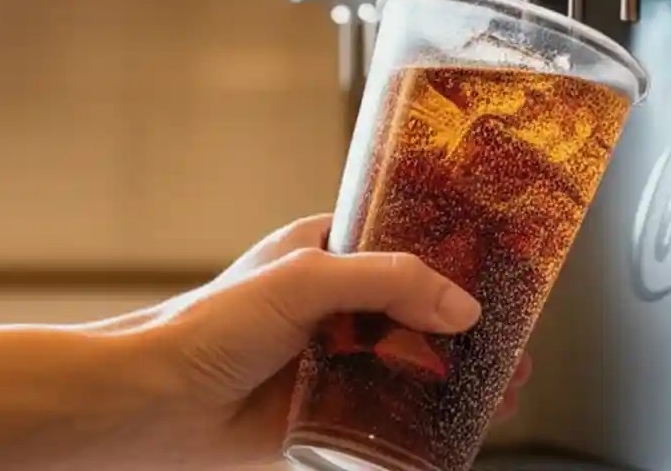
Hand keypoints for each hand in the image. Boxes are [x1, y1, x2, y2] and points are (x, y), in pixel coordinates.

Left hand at [118, 214, 532, 468]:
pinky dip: (424, 418)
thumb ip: (387, 283)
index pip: (405, 245)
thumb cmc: (208, 326)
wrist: (154, 405)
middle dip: (469, 327)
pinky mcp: (325, 410)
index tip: (502, 273)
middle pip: (418, 310)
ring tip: (506, 386)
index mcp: (325, 254)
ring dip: (457, 376)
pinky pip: (386, 412)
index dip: (455, 257)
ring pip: (409, 364)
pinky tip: (459, 424)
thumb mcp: (305, 281)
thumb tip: (462, 308)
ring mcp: (332, 359)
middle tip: (516, 344)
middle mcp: (334, 305)